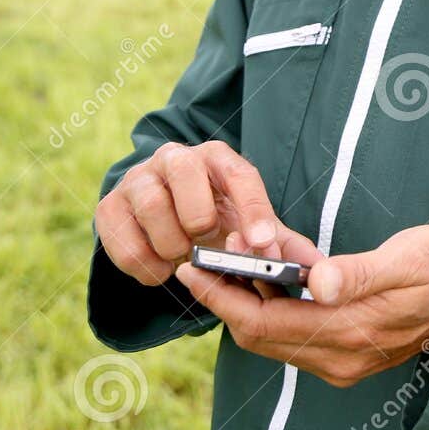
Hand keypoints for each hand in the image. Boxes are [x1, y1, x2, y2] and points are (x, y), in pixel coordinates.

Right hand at [95, 139, 289, 285]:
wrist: (165, 221)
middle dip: (198, 216)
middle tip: (203, 245)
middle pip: (184, 171)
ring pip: (151, 204)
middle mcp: (176, 158)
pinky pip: (119, 234)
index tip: (261, 243)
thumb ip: (284, 247)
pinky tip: (159, 270)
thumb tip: (319, 271)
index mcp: (219, 160)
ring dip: (170, 243)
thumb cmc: (218, 222)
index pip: (240, 175)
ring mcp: (138, 179)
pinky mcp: (109, 206)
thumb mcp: (251, 229)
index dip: (253, 209)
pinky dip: (141, 262)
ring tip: (182, 259)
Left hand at [174, 224, 428, 387]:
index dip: (223, 296)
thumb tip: (318, 280)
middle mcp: (338, 358)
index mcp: (350, 331)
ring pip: (271, 338)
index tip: (195, 268)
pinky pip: (290, 338)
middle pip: (258, 335)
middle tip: (207, 256)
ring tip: (233, 260)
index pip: (264, 323)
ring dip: (247, 302)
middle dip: (226, 297)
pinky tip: (268, 279)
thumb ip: (359, 272)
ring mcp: (341, 362)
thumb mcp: (408, 258)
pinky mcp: (344, 357)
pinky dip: (270, 309)